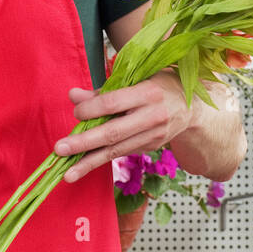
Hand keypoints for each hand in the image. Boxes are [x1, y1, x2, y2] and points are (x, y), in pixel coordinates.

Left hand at [55, 69, 193, 183]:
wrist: (192, 106)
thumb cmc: (158, 84)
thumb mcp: (137, 78)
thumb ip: (104, 90)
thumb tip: (73, 96)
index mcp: (148, 93)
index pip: (114, 103)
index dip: (91, 109)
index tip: (76, 113)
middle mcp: (152, 117)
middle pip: (113, 132)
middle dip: (84, 143)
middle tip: (60, 149)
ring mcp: (153, 136)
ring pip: (116, 150)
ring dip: (89, 162)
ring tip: (67, 173)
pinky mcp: (150, 147)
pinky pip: (121, 153)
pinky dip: (100, 160)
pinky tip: (82, 167)